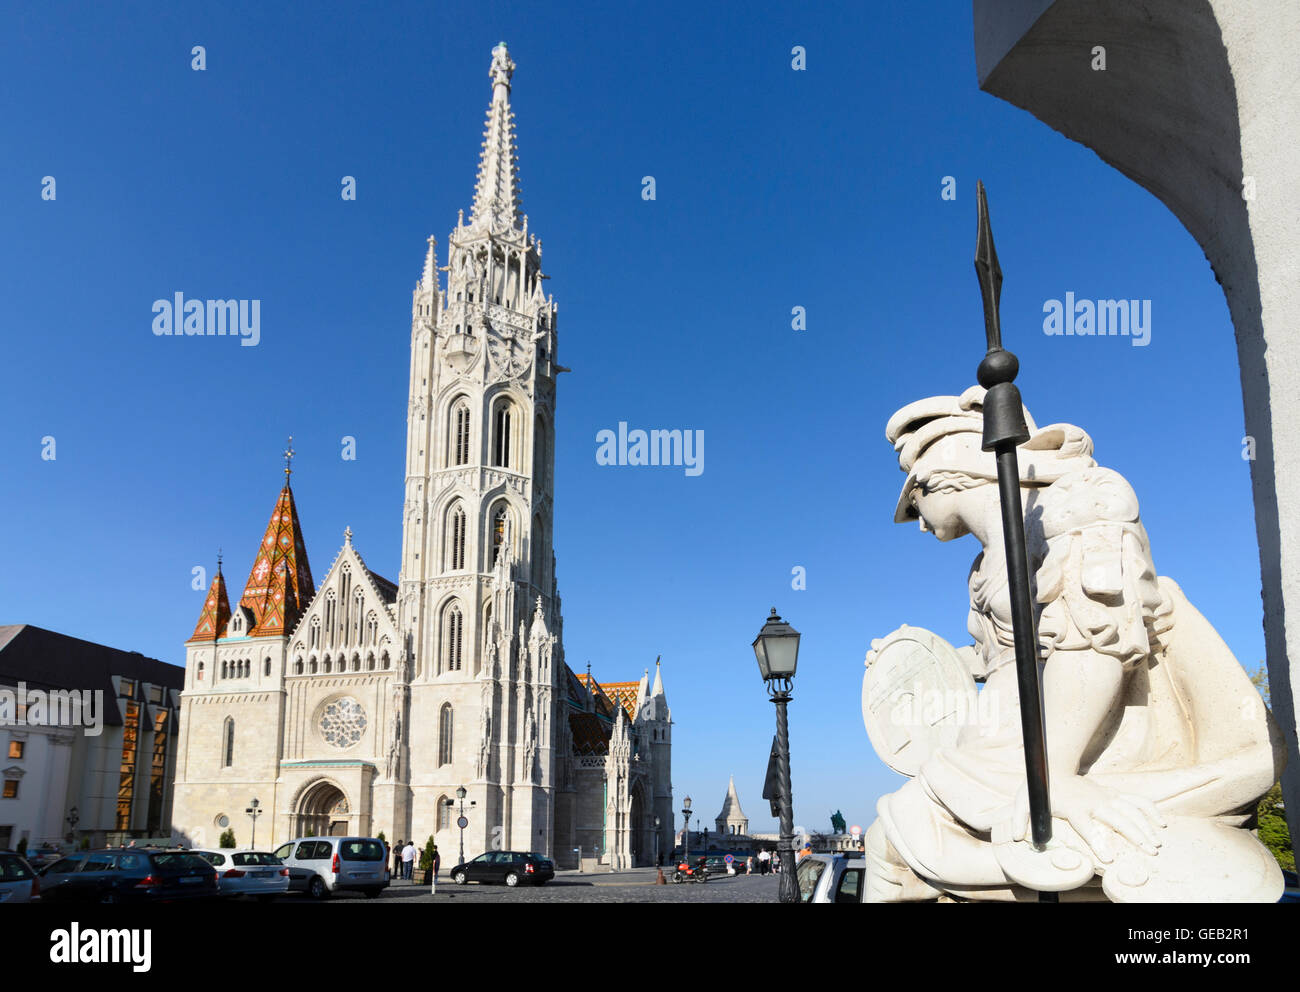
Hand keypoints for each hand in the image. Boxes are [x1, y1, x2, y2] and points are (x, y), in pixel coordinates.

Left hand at [1013, 775, 1164, 862]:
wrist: (1053, 765)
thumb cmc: (1040, 789)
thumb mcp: (1024, 802)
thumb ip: (1020, 819)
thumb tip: (1017, 837)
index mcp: (1074, 807)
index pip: (1087, 827)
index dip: (1098, 842)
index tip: (1109, 858)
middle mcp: (1093, 801)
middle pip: (1117, 819)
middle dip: (1135, 835)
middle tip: (1150, 852)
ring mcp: (1104, 796)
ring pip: (1130, 810)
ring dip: (1146, 825)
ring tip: (1157, 843)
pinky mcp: (1111, 793)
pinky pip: (1134, 800)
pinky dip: (1149, 809)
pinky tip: (1161, 822)